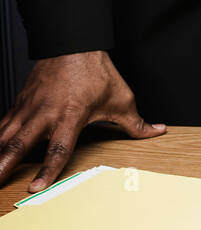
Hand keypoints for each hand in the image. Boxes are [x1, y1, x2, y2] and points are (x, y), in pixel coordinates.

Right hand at [0, 51, 166, 191]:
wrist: (73, 42)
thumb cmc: (95, 70)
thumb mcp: (121, 98)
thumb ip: (136, 122)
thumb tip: (156, 131)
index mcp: (70, 116)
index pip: (58, 150)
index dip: (47, 171)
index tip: (35, 187)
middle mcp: (46, 114)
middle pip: (20, 144)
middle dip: (4, 165)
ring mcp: (30, 107)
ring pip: (6, 134)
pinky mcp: (21, 101)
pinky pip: (4, 122)